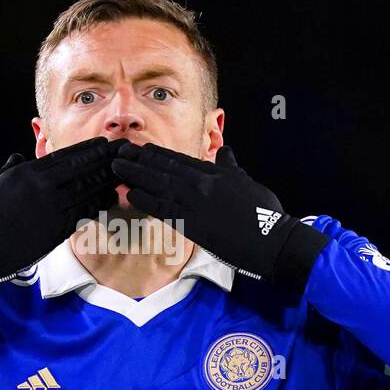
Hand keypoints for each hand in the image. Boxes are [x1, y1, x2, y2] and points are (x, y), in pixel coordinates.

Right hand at [0, 136, 125, 300]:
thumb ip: (6, 170)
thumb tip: (17, 157)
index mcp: (25, 173)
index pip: (63, 157)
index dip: (86, 150)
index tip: (102, 145)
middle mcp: (41, 186)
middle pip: (81, 168)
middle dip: (104, 159)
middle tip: (124, 152)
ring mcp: (50, 207)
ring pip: (87, 189)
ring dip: (107, 180)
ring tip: (124, 173)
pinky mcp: (55, 229)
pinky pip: (84, 212)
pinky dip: (99, 203)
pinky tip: (112, 198)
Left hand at [110, 142, 328, 291]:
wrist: (272, 240)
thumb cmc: (265, 214)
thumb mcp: (248, 182)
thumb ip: (231, 166)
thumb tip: (225, 151)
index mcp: (215, 173)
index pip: (180, 160)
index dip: (158, 154)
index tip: (141, 149)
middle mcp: (203, 183)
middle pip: (164, 168)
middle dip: (140, 160)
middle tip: (119, 152)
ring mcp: (197, 202)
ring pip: (159, 185)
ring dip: (136, 175)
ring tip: (117, 168)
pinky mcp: (194, 223)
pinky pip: (163, 210)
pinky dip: (145, 201)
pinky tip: (130, 195)